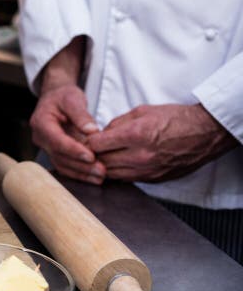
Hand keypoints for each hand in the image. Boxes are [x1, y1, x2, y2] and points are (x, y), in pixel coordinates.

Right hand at [30, 37, 103, 183]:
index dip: (73, 150)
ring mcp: (47, 147)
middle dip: (81, 165)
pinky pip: (66, 166)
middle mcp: (41, 138)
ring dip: (82, 173)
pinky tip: (94, 177)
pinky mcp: (55, 153)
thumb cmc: (63, 96)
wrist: (56, 98)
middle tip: (101, 170)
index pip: (56, 140)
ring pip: (63, 164)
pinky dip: (80, 173)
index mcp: (41, 122)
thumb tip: (91, 131)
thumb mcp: (73, 98)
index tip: (91, 156)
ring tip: (101, 176)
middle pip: (60, 156)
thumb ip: (81, 114)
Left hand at [86, 104, 236, 182]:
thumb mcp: (142, 111)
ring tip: (101, 156)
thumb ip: (117, 123)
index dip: (87, 141)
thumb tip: (100, 134)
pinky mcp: (153, 179)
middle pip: (101, 161)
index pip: (96, 144)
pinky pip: (126, 179)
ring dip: (103, 166)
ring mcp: (147, 170)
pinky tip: (116, 164)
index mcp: (136, 135)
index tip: (86, 138)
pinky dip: (117, 172)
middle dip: (92, 154)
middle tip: (89, 149)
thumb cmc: (175, 119)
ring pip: (111, 174)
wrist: (204, 134)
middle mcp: (140, 156)